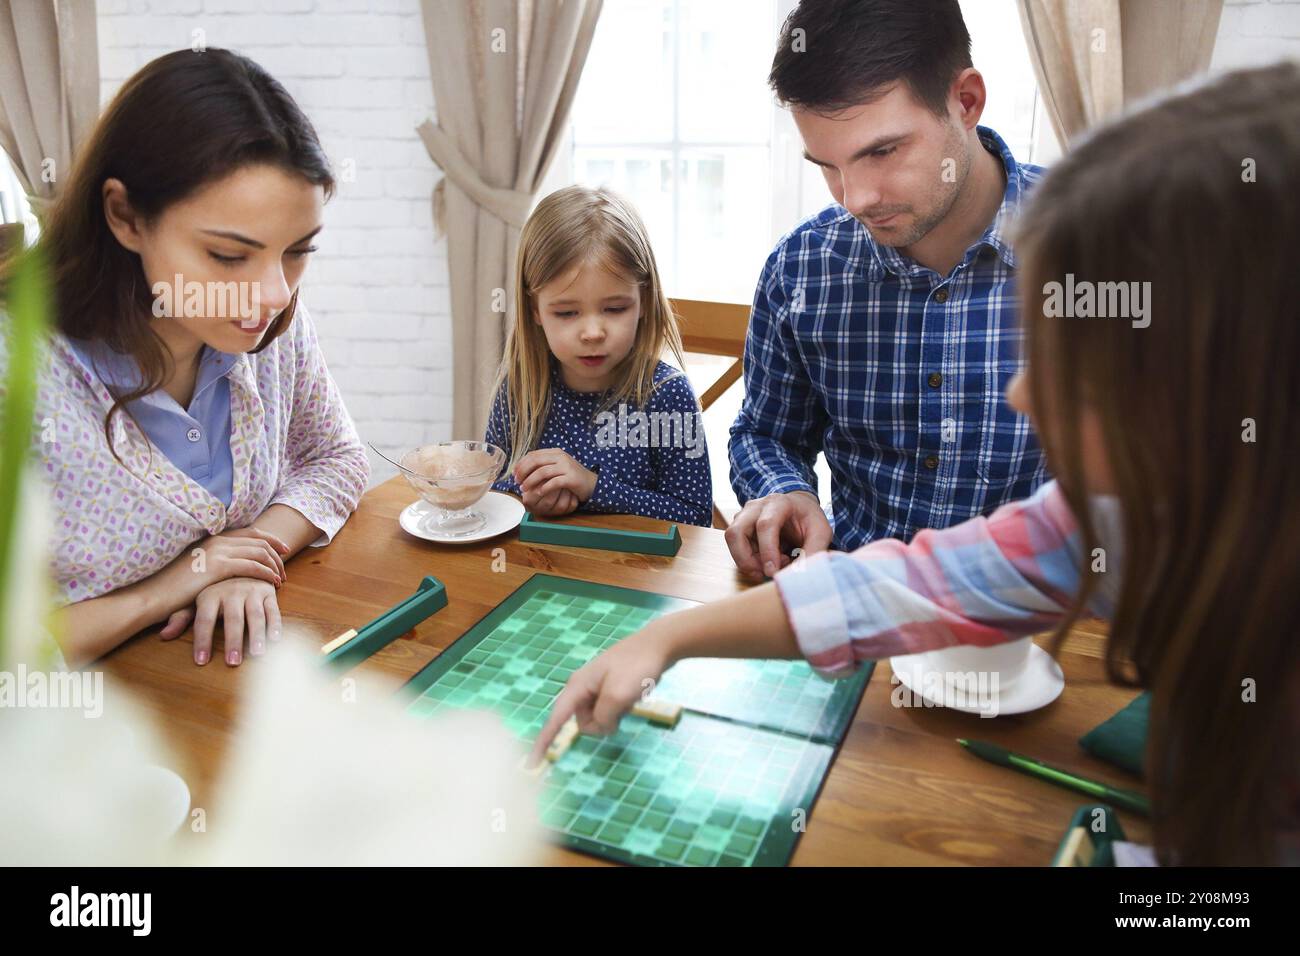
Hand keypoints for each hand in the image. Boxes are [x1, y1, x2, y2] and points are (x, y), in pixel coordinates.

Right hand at [158, 525, 289, 608]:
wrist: (153, 594)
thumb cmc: (172, 587)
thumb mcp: (197, 569)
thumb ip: (214, 563)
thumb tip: (231, 568)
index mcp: (213, 539)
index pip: (250, 532)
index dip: (271, 539)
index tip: (284, 549)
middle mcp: (217, 540)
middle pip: (259, 541)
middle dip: (277, 553)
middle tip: (285, 568)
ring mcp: (218, 551)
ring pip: (260, 552)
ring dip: (274, 565)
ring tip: (281, 579)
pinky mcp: (218, 566)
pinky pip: (253, 566)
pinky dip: (266, 574)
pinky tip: (273, 583)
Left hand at [160, 577, 280, 665]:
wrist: (241, 559)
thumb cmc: (214, 587)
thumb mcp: (196, 598)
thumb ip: (182, 617)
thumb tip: (163, 636)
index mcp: (209, 594)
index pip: (203, 620)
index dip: (202, 641)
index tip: (201, 662)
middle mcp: (231, 591)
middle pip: (233, 619)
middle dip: (233, 642)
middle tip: (233, 663)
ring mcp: (251, 590)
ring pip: (255, 615)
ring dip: (257, 636)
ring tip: (257, 655)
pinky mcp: (268, 592)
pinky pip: (273, 610)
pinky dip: (275, 625)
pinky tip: (274, 640)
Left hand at [514, 449, 596, 511]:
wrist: (592, 484)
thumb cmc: (571, 477)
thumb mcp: (557, 467)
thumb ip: (544, 465)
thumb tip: (523, 469)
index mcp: (555, 452)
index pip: (533, 454)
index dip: (521, 464)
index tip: (514, 474)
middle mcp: (560, 457)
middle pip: (536, 461)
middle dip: (523, 472)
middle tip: (517, 482)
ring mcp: (566, 467)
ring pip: (542, 472)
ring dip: (531, 481)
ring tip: (525, 489)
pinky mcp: (571, 478)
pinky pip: (554, 482)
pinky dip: (544, 488)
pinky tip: (539, 493)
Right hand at [527, 622, 673, 766]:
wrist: (659, 645)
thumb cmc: (637, 666)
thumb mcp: (618, 696)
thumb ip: (603, 717)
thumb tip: (602, 727)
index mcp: (577, 686)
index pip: (555, 719)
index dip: (543, 742)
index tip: (531, 764)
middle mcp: (582, 687)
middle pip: (583, 722)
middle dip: (601, 724)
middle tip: (622, 706)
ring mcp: (596, 688)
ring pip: (598, 718)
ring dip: (614, 716)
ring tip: (630, 697)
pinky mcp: (609, 689)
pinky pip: (609, 710)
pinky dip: (620, 709)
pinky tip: (633, 695)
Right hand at [725, 490, 831, 581]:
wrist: (798, 507)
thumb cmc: (808, 518)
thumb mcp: (821, 532)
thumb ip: (814, 551)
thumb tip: (801, 574)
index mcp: (778, 503)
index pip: (765, 525)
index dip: (767, 551)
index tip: (773, 572)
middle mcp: (755, 507)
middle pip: (736, 533)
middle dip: (747, 560)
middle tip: (765, 574)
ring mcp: (743, 515)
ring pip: (732, 541)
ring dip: (747, 561)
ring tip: (771, 566)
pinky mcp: (739, 525)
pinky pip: (736, 547)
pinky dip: (749, 559)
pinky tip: (767, 560)